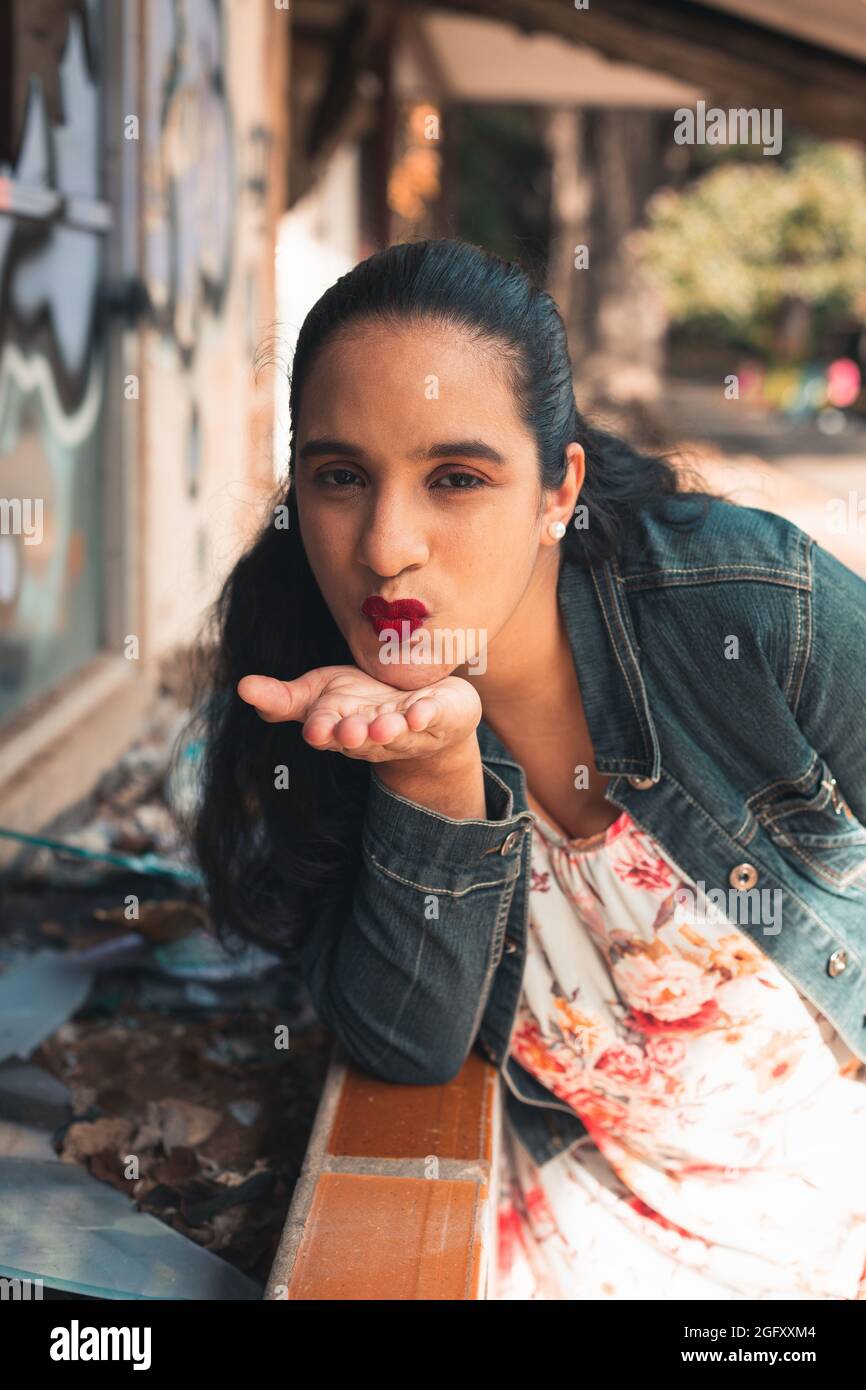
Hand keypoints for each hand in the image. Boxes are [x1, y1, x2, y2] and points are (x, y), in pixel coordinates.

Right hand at [237, 666, 481, 764]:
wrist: (421, 706)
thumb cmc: (363, 700)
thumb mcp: (319, 694)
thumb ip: (283, 697)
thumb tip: (241, 688)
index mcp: (341, 727)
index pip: (328, 730)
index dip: (323, 730)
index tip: (316, 730)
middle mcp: (373, 734)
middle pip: (362, 738)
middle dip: (356, 736)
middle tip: (349, 732)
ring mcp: (408, 730)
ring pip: (398, 734)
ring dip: (392, 731)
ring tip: (388, 724)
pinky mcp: (440, 718)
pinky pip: (435, 718)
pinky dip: (429, 715)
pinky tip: (423, 709)